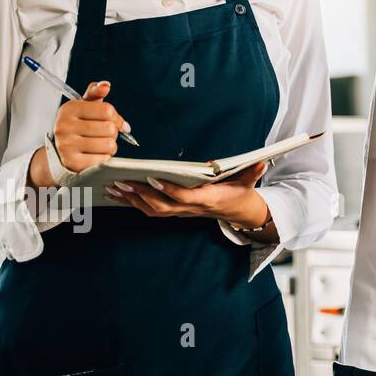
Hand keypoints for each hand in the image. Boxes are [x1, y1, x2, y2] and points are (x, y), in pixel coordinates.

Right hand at [28, 80, 129, 189]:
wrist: (59, 153)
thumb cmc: (78, 126)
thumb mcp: (84, 107)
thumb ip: (96, 93)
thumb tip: (106, 85)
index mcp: (69, 109)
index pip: (107, 110)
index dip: (116, 117)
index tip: (113, 121)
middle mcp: (64, 126)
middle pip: (110, 128)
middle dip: (112, 132)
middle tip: (102, 134)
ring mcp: (66, 145)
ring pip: (109, 144)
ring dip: (110, 146)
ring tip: (98, 144)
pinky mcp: (72, 163)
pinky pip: (104, 159)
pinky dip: (104, 158)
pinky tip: (94, 155)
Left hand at [107, 161, 271, 226]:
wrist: (237, 211)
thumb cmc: (239, 192)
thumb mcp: (248, 181)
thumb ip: (252, 172)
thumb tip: (262, 162)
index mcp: (207, 199)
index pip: (184, 197)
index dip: (168, 190)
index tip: (152, 179)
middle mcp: (190, 209)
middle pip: (161, 206)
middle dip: (140, 196)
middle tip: (121, 183)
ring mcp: (181, 212)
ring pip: (152, 210)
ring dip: (132, 201)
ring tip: (114, 188)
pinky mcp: (174, 211)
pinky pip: (151, 210)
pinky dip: (133, 203)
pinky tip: (119, 194)